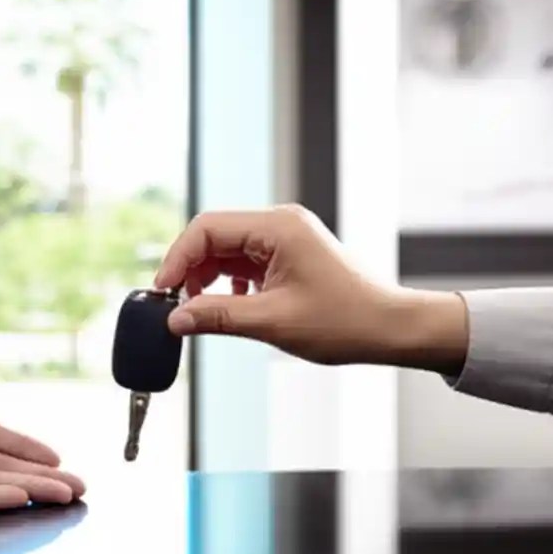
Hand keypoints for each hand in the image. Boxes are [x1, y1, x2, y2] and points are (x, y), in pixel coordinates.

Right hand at [154, 205, 467, 372]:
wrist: (389, 329)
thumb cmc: (344, 321)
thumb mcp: (273, 322)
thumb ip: (218, 316)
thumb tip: (175, 320)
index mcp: (278, 227)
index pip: (208, 228)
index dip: (178, 258)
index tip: (163, 292)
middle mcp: (280, 224)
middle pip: (214, 236)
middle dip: (189, 269)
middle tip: (173, 306)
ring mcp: (285, 239)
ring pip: (226, 250)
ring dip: (206, 278)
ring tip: (197, 311)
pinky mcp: (287, 256)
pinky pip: (243, 262)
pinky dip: (226, 283)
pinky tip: (225, 307)